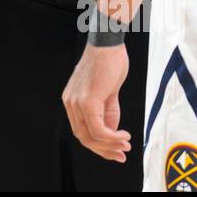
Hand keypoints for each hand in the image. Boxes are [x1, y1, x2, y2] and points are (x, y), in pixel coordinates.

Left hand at [63, 44, 131, 161]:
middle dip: (104, 150)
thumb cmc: (109, 62)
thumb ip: (108, 112)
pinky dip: (111, 137)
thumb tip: (112, 132)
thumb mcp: (107, 92)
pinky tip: (124, 136)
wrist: (108, 43)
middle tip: (122, 154)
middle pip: (83, 137)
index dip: (99, 145)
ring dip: (110, 146)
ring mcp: (77, 102)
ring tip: (125, 145)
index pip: (82, 131)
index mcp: (72, 100)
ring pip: (90, 136)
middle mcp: (70, 102)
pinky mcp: (87, 100)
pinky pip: (97, 128)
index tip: (116, 151)